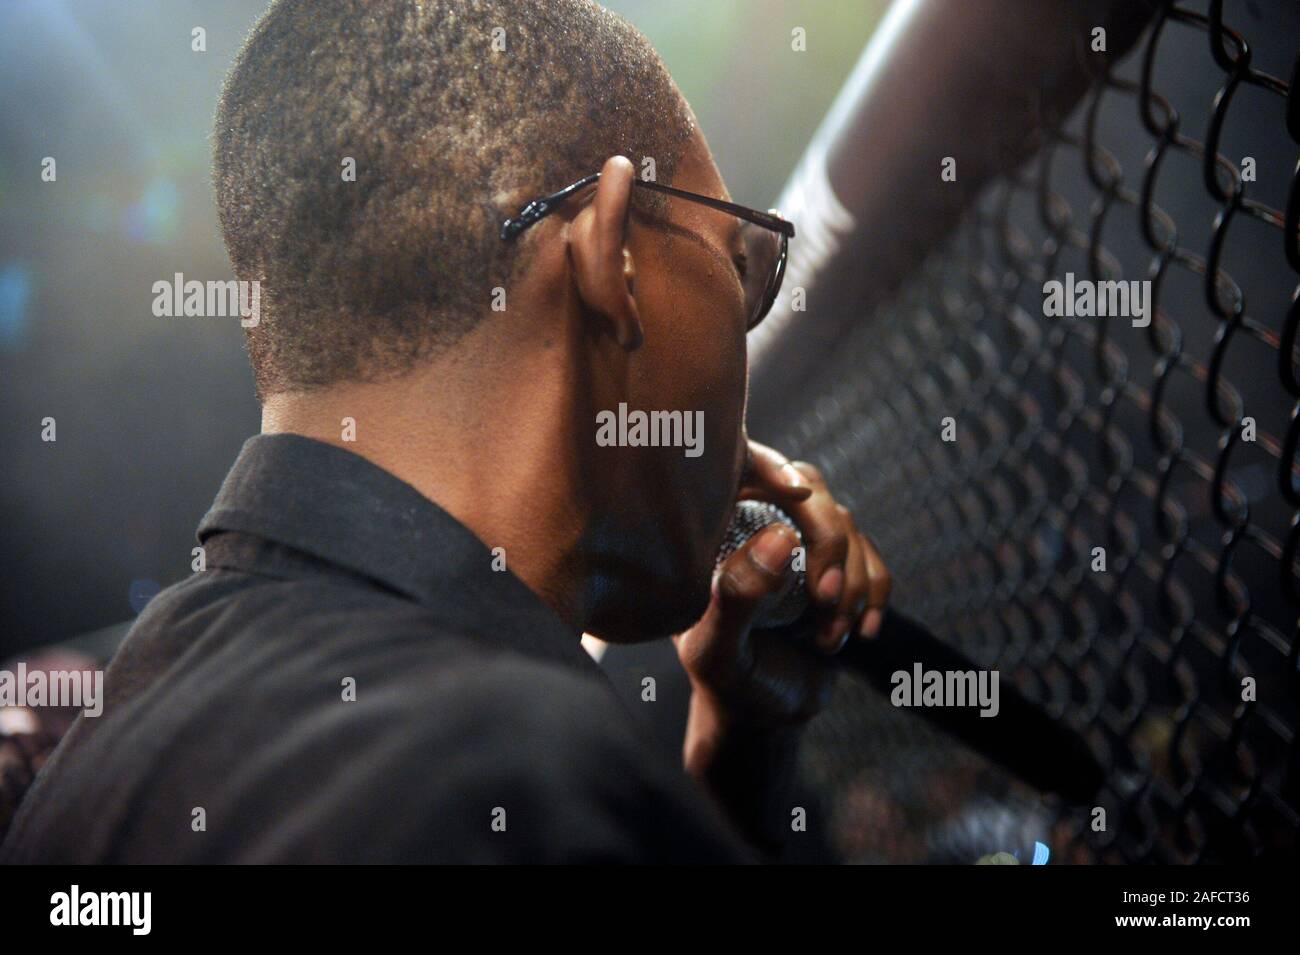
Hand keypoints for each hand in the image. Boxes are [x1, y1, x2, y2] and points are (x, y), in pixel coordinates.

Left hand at [674, 440, 891, 731]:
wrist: (766, 713)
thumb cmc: (725, 680)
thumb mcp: (716, 651)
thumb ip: (736, 598)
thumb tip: (780, 534)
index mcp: (712, 530)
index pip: (738, 466)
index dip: (771, 465)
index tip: (800, 494)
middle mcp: (756, 521)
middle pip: (808, 488)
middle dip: (827, 542)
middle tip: (824, 598)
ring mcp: (801, 539)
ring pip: (845, 524)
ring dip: (850, 583)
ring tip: (827, 639)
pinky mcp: (837, 563)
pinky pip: (871, 555)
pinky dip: (874, 593)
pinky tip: (859, 634)